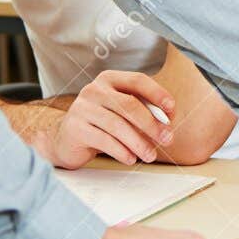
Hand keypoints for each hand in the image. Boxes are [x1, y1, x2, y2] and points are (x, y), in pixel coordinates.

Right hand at [47, 71, 175, 168]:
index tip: (172, 110)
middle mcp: (94, 90)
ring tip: (150, 155)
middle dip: (152, 124)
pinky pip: (104, 140)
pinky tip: (131, 158)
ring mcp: (82, 109)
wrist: (66, 139)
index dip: (158, 94)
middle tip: (167, 139)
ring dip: (139, 142)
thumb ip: (143, 111)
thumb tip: (167, 121)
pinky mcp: (75, 129)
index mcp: (109, 79)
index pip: (138, 80)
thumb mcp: (122, 112)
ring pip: (118, 125)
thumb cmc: (102, 124)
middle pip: (129, 105)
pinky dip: (121, 151)